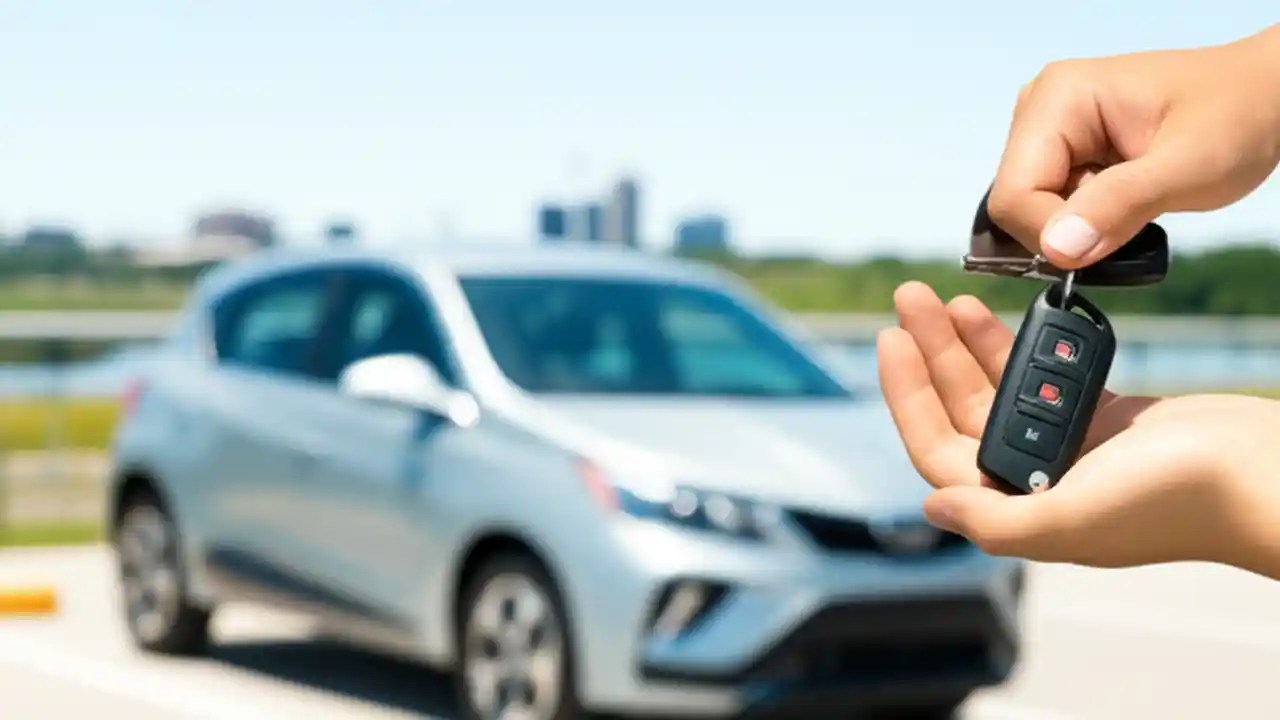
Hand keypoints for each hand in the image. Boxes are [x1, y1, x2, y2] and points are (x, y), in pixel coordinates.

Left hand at [878, 282, 1279, 578]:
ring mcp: (1070, 447)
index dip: (905, 396)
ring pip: (998, 387)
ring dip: (969, 345)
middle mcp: (1036, 481)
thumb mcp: (1073, 520)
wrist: (1263, 473)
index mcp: (1020, 508)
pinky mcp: (1104, 418)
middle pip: (961, 409)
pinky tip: (997, 316)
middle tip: (908, 299)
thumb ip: (997, 520)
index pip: (938, 448)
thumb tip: (932, 504)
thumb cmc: (1177, 500)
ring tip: (945, 299)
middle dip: (931, 354)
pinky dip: (1020, 346)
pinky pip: (1043, 375)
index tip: (889, 339)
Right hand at [989, 24, 1279, 268]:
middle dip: (1068, 231)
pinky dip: (1086, 222)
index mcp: (1057, 99)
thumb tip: (1057, 249)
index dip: (1050, 235)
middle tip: (1131, 218)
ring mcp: (1047, 131)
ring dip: (1080, 227)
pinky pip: (1049, 208)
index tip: (1104, 245)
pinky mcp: (1061, 152)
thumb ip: (1119, 206)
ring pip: (1031, 213)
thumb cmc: (1237, 116)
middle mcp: (1039, 110)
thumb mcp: (1189, 167)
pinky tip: (1124, 203)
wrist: (1264, 98)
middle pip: (1015, 205)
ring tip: (1134, 204)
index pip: (1013, 195)